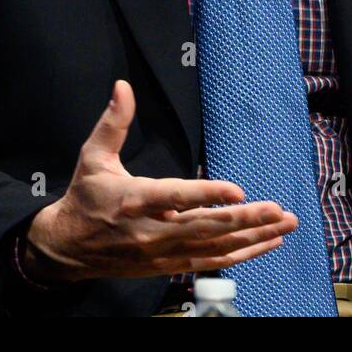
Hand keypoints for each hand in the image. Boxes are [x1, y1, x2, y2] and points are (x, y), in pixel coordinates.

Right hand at [22, 79, 297, 281]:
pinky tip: (266, 244)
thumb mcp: (92, 156)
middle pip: (206, 228)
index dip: (207, 195)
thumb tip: (122, 86)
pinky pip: (211, 262)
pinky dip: (241, 254)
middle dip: (245, 220)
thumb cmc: (85, 196)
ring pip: (215, 248)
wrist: (67, 248)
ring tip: (284, 225)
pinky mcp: (169, 265)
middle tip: (278, 210)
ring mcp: (163, 252)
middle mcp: (153, 231)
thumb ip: (113, 122)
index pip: (176, 198)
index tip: (237, 190)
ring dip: (252, 237)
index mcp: (135, 199)